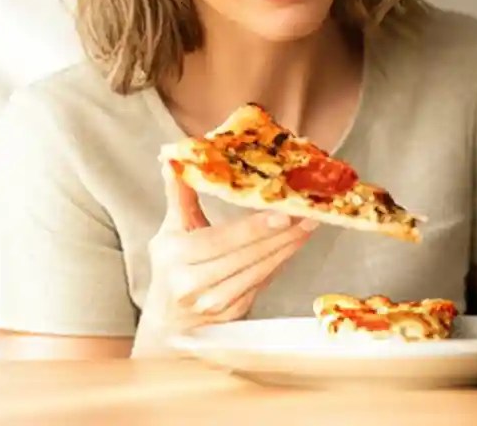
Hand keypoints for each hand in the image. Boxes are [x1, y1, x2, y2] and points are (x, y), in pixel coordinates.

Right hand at [133, 166, 316, 355]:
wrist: (168, 319)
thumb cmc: (170, 265)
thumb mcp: (170, 229)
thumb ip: (179, 193)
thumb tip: (173, 156)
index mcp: (175, 257)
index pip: (220, 241)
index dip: (254, 229)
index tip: (282, 215)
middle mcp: (194, 284)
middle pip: (246, 257)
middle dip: (281, 235)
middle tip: (308, 214)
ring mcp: (215, 303)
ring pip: (259, 272)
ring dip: (287, 248)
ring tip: (308, 226)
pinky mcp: (234, 313)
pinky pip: (263, 283)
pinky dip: (280, 262)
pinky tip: (295, 244)